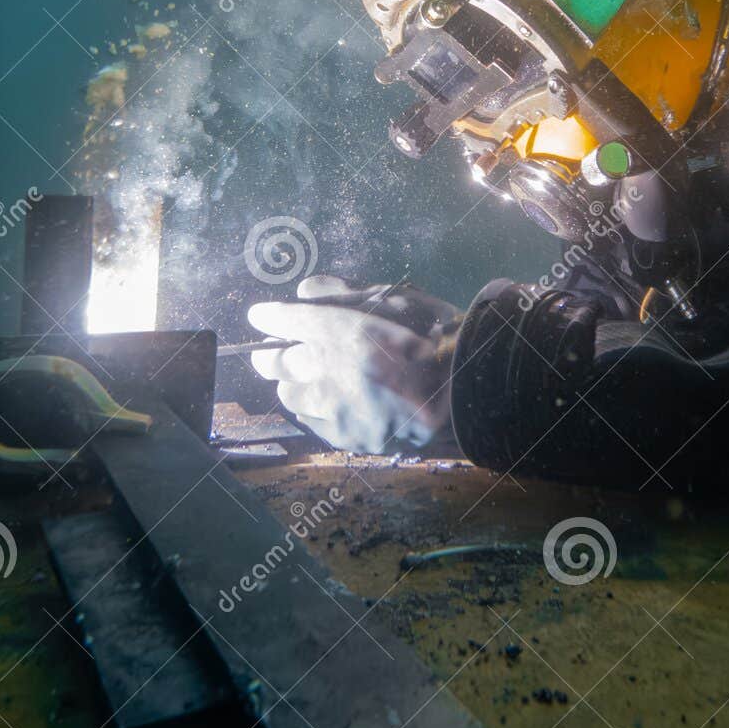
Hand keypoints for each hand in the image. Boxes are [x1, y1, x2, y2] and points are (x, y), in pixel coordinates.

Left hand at [246, 276, 460, 454]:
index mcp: (338, 332)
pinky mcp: (344, 436)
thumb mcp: (393, 296)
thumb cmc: (433, 334)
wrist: (467, 391)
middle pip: (272, 361)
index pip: (282, 321)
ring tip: (310, 375)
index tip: (261, 316)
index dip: (267, 316)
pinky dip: (313, 406)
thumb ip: (341, 291)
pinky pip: (310, 419)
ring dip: (293, 380)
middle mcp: (328, 372)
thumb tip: (303, 292)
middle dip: (268, 351)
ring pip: (288, 393)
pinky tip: (331, 398)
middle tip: (275, 346)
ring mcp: (334, 409)